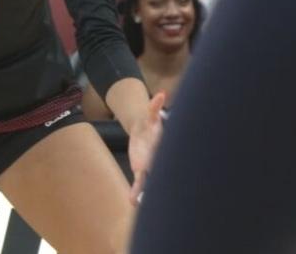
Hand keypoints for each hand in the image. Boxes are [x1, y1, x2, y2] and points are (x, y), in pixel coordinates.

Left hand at [127, 91, 168, 205]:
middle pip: (157, 172)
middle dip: (154, 182)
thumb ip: (155, 106)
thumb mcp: (151, 115)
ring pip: (147, 181)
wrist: (142, 129)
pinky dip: (136, 190)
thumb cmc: (150, 124)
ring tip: (136, 202)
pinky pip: (139, 181)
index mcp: (161, 148)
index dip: (158, 164)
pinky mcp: (140, 168)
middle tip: (149, 193)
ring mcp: (149, 166)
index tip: (153, 171)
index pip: (163, 158)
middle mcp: (157, 159)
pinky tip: (132, 201)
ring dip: (142, 191)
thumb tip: (161, 94)